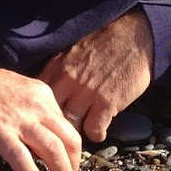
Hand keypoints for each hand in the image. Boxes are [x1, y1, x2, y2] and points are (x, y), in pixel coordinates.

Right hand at [0, 65, 82, 170]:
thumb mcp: (15, 91)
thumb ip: (30, 109)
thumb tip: (36, 136)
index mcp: (41, 94)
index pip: (65, 124)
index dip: (70, 146)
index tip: (68, 160)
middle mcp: (36, 106)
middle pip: (68, 137)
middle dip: (74, 162)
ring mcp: (19, 120)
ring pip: (53, 149)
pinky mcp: (0, 133)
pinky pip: (22, 158)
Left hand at [40, 9, 153, 143]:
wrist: (133, 37)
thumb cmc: (103, 45)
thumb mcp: (70, 54)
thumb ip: (56, 74)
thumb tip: (45, 97)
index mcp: (55, 68)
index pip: (36, 99)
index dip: (41, 112)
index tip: (46, 120)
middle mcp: (66, 81)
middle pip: (51, 116)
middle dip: (57, 126)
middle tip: (64, 131)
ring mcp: (85, 93)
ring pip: (71, 126)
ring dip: (77, 131)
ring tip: (82, 131)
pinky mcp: (106, 103)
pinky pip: (93, 130)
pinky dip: (96, 134)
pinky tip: (99, 130)